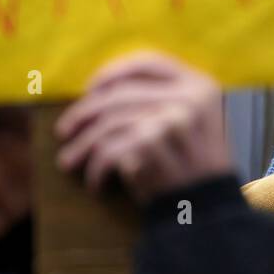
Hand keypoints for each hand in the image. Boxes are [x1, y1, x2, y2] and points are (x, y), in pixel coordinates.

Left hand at [55, 51, 229, 205]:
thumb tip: (98, 90)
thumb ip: (161, 101)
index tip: (90, 90)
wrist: (210, 211)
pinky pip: (109, 150)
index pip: (149, 63)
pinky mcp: (154, 142)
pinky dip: (96, 169)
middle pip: (119, 94)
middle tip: (63, 133)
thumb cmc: (192, 169)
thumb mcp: (191, 125)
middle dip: (83, 113)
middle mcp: (189, 97)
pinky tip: (96, 184)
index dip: (113, 73)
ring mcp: (173, 117)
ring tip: (69, 162)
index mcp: (200, 86)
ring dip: (82, 146)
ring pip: (109, 123)